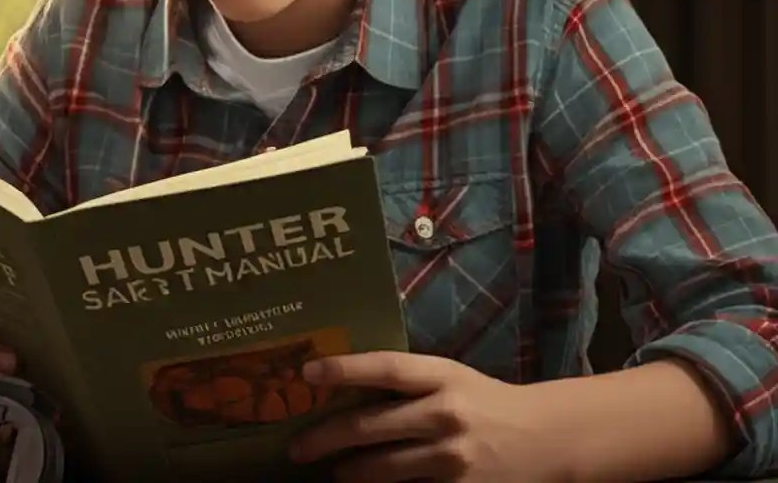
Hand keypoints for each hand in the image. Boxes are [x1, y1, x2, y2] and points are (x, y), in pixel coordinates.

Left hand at [288, 352, 559, 482]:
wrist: (546, 438)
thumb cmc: (483, 401)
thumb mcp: (450, 378)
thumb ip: (405, 383)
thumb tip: (337, 386)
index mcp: (443, 376)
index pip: (385, 369)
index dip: (344, 370)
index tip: (307, 373)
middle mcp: (446, 415)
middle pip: (370, 426)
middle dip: (324, 439)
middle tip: (296, 448)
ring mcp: (453, 460)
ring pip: (381, 469)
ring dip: (348, 473)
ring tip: (334, 473)